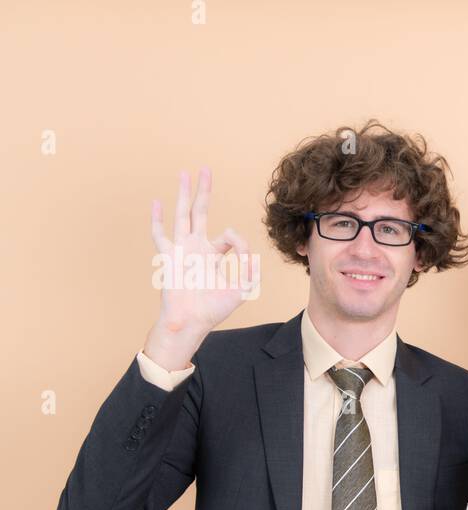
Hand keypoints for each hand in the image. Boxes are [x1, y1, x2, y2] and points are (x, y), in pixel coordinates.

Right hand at [143, 167, 256, 370]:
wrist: (192, 321)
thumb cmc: (215, 308)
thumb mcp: (242, 288)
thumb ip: (250, 268)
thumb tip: (246, 249)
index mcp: (214, 254)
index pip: (228, 236)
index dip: (238, 242)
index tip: (241, 256)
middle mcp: (196, 247)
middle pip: (200, 211)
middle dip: (204, 191)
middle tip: (205, 169)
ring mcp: (181, 249)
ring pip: (182, 214)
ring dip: (184, 194)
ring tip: (184, 173)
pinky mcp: (169, 256)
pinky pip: (160, 234)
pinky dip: (158, 219)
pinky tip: (157, 202)